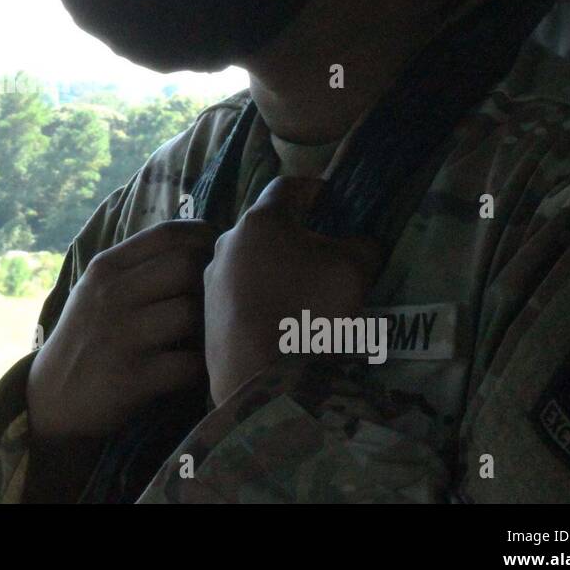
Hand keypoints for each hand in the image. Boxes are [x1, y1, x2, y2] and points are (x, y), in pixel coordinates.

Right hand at [26, 219, 217, 442]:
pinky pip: (189, 364)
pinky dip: (199, 368)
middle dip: (208, 283)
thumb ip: (136, 265)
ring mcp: (122, 336)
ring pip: (192, 313)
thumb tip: (197, 244)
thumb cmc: (86, 337)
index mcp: (105, 268)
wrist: (52, 398)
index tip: (215, 254)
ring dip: (207, 327)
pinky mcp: (133, 378)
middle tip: (213, 302)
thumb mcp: (95, 290)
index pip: (167, 234)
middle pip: (187, 266)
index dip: (203, 238)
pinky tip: (192, 369)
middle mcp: (112, 294)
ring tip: (203, 337)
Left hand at [203, 176, 382, 406]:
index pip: (286, 187)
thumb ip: (362, 243)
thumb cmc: (312, 310)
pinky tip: (281, 325)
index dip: (313, 189)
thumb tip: (360, 242)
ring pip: (249, 265)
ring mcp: (211, 284)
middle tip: (323, 255)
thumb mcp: (355, 268)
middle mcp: (225, 245)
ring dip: (274, 272)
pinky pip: (239, 300)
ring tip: (303, 295)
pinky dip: (260, 303)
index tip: (332, 201)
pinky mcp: (207, 321)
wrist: (267, 382)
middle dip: (294, 237)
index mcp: (259, 222)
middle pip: (265, 229)